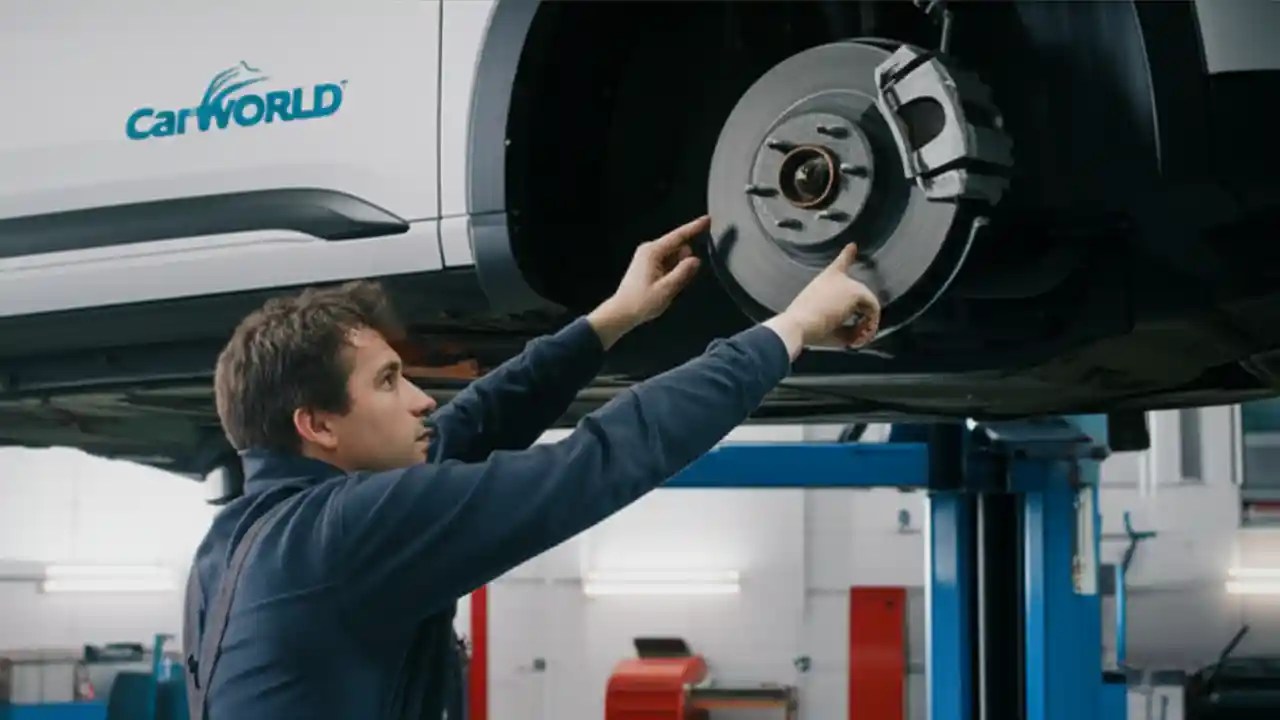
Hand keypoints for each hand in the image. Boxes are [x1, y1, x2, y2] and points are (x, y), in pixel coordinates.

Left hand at [588, 215, 706, 347]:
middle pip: (678, 247)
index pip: (678, 236)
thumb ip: (682, 272)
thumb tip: (696, 259)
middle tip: (676, 283)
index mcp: (653, 252)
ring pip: (674, 256)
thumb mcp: (666, 289)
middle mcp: (650, 249)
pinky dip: (672, 272)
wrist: (621, 312)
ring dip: (678, 269)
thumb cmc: (642, 302)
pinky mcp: (648, 263)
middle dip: (684, 261)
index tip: (708, 219)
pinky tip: (665, 286)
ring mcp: (648, 256)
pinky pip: (668, 262)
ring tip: (667, 288)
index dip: (694, 227)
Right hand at [763, 243, 880, 358]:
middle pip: (861, 296)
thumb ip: (845, 326)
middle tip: (855, 337)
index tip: (852, 246)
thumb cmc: (807, 328)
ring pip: (868, 303)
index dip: (847, 254)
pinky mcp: (855, 292)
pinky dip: (871, 324)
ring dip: (867, 323)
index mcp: (825, 280)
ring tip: (857, 339)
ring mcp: (848, 283)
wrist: (798, 324)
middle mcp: (837, 277)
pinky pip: (873, 309)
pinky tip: (860, 336)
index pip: (839, 263)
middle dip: (862, 317)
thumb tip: (860, 333)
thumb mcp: (827, 325)